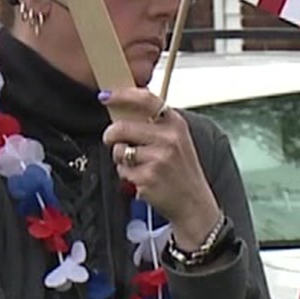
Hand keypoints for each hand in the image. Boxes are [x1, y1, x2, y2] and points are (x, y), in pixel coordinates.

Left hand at [102, 88, 221, 244]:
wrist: (194, 203)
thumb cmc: (181, 170)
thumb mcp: (178, 139)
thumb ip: (154, 124)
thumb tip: (122, 110)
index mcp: (175, 123)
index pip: (145, 99)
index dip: (121, 95)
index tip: (105, 96)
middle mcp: (169, 138)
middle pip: (122, 127)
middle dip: (111, 135)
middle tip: (113, 140)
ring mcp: (159, 158)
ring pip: (119, 150)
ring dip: (120, 158)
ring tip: (138, 164)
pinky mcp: (148, 177)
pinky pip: (122, 171)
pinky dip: (126, 175)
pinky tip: (142, 178)